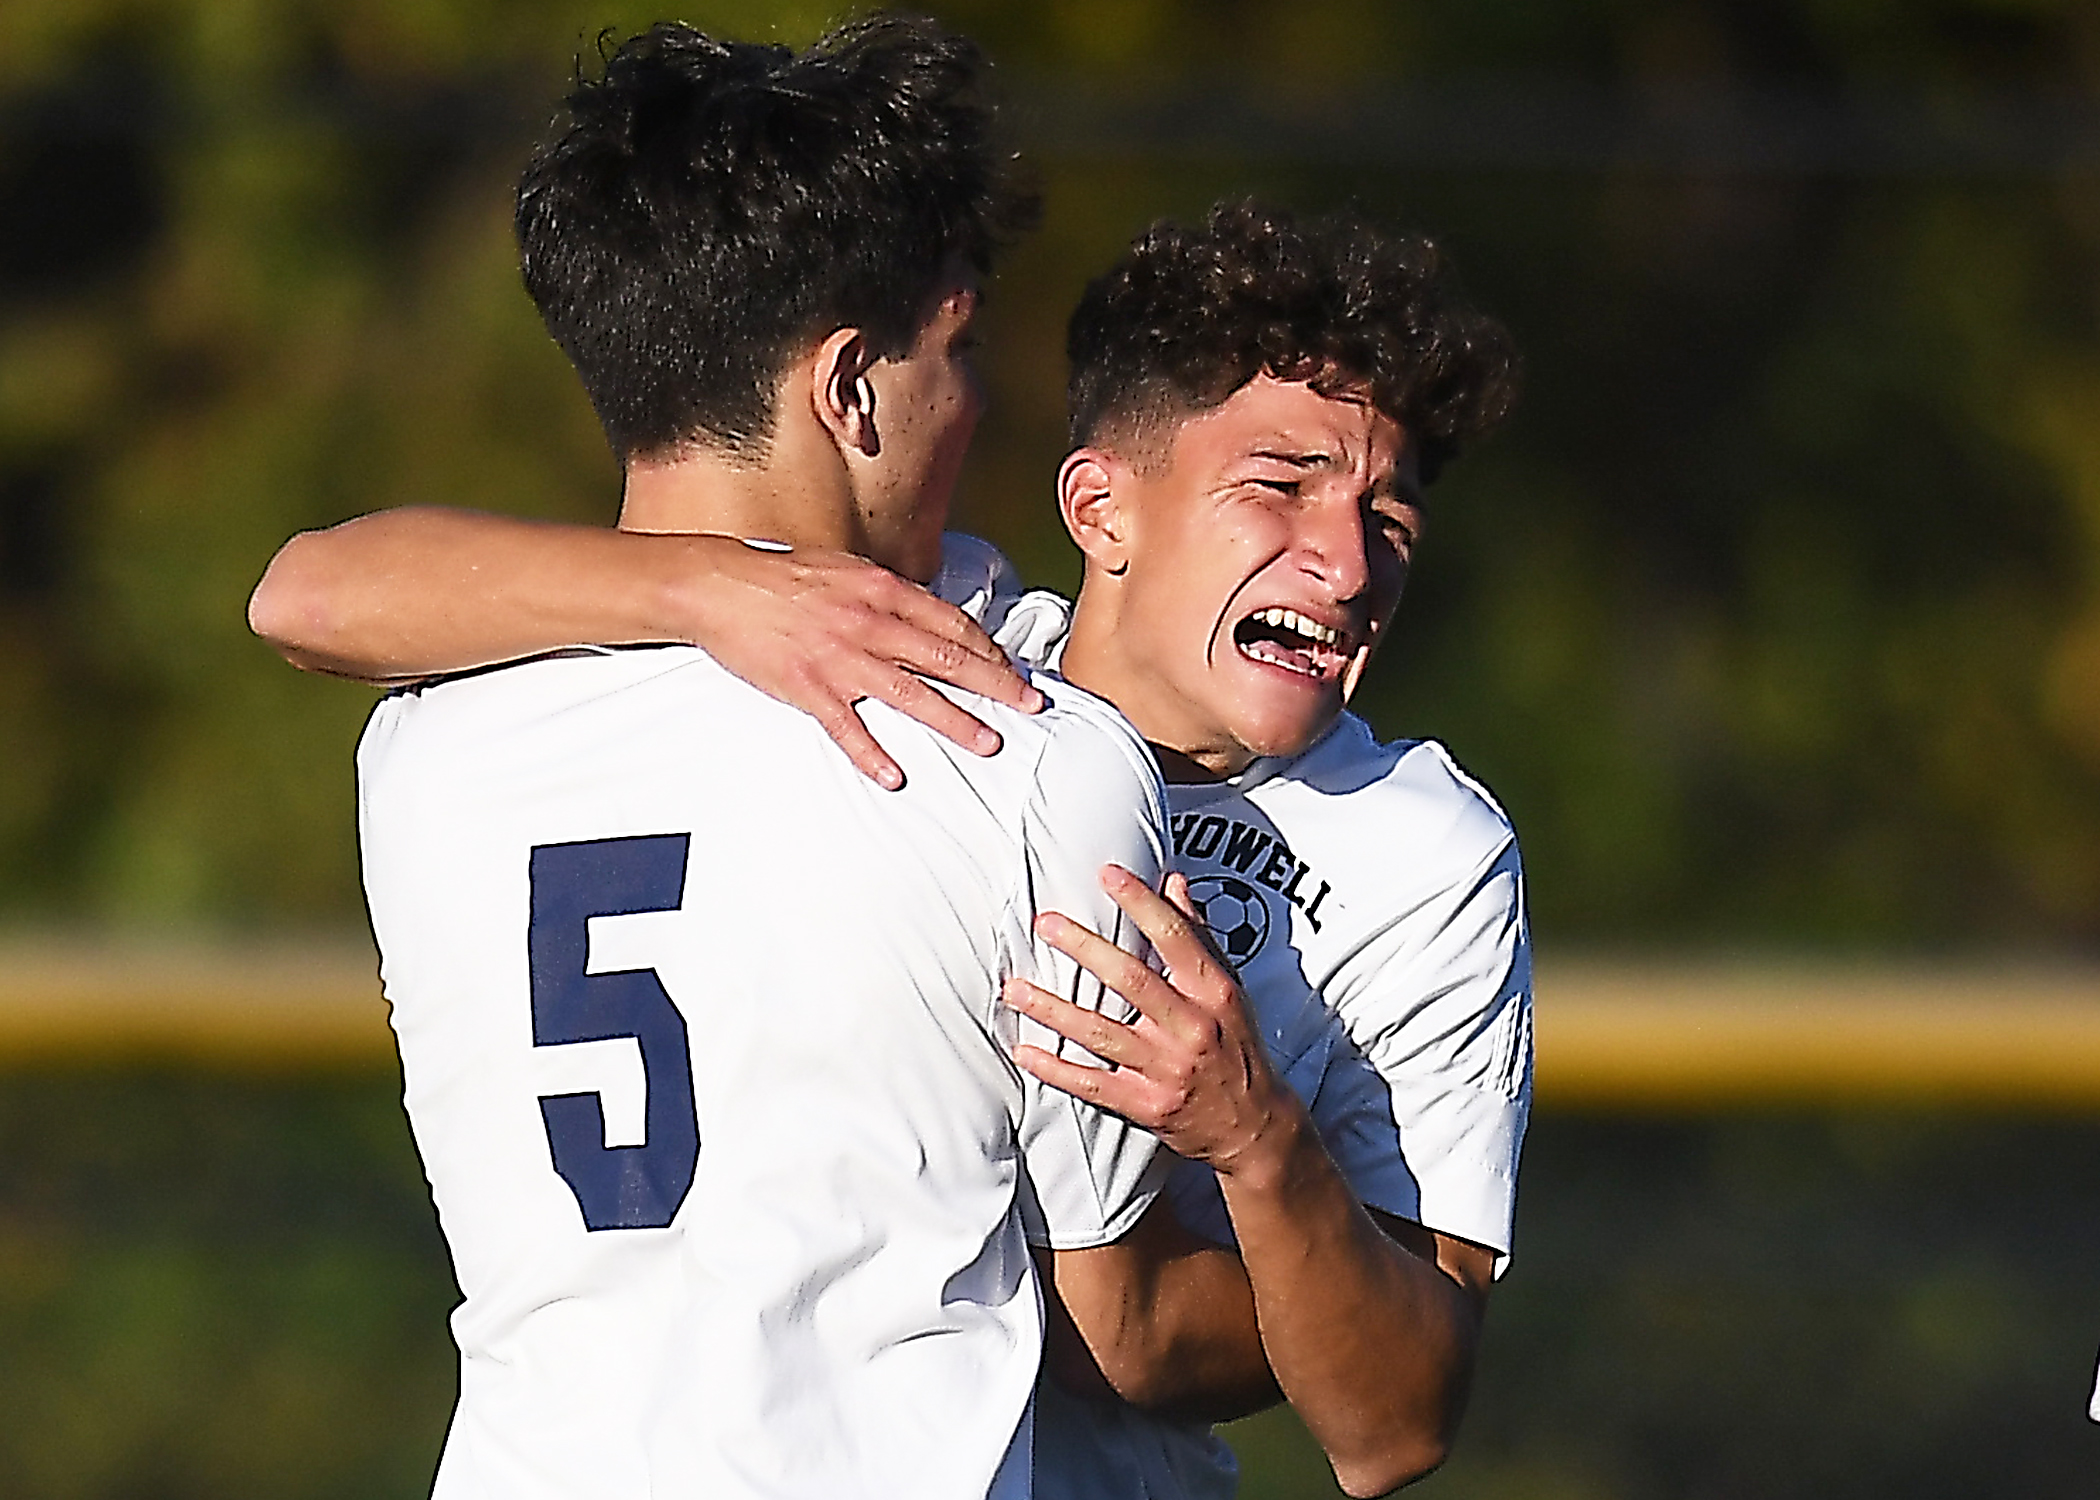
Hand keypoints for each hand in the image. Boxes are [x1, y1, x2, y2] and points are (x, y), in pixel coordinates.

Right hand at [678, 539, 1041, 788]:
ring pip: (912, 694)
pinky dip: (872, 754)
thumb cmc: (784, 577)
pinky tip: (895, 776)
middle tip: (1030, 704)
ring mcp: (840, 658)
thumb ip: (888, 594)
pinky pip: (847, 727)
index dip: (989, 648)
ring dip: (956, 721)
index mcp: (882, 590)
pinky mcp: (809, 688)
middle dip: (996, 684)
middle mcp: (870, 623)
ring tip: (988, 743)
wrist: (722, 586)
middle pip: (947, 658)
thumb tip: (926, 615)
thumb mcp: (846, 570)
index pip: (951, 623)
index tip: (1014, 669)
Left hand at [1005, 866, 1300, 1175]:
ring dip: (1053, 1009)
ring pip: (1101, 1033)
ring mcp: (1167, 1069)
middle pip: (1131, 980)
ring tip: (1016, 988)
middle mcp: (1191, 1028)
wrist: (1254, 1126)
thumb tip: (1174, 884)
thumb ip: (1198, 936)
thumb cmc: (1238, 1049)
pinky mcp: (1147, 1105)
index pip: (1175, 937)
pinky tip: (1024, 1051)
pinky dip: (1056, 1069)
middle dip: (1085, 948)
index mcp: (1213, 994)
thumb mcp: (1230, 989)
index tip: (1108, 874)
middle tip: (1047, 924)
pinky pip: (1093, 1085)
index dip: (1141, 902)